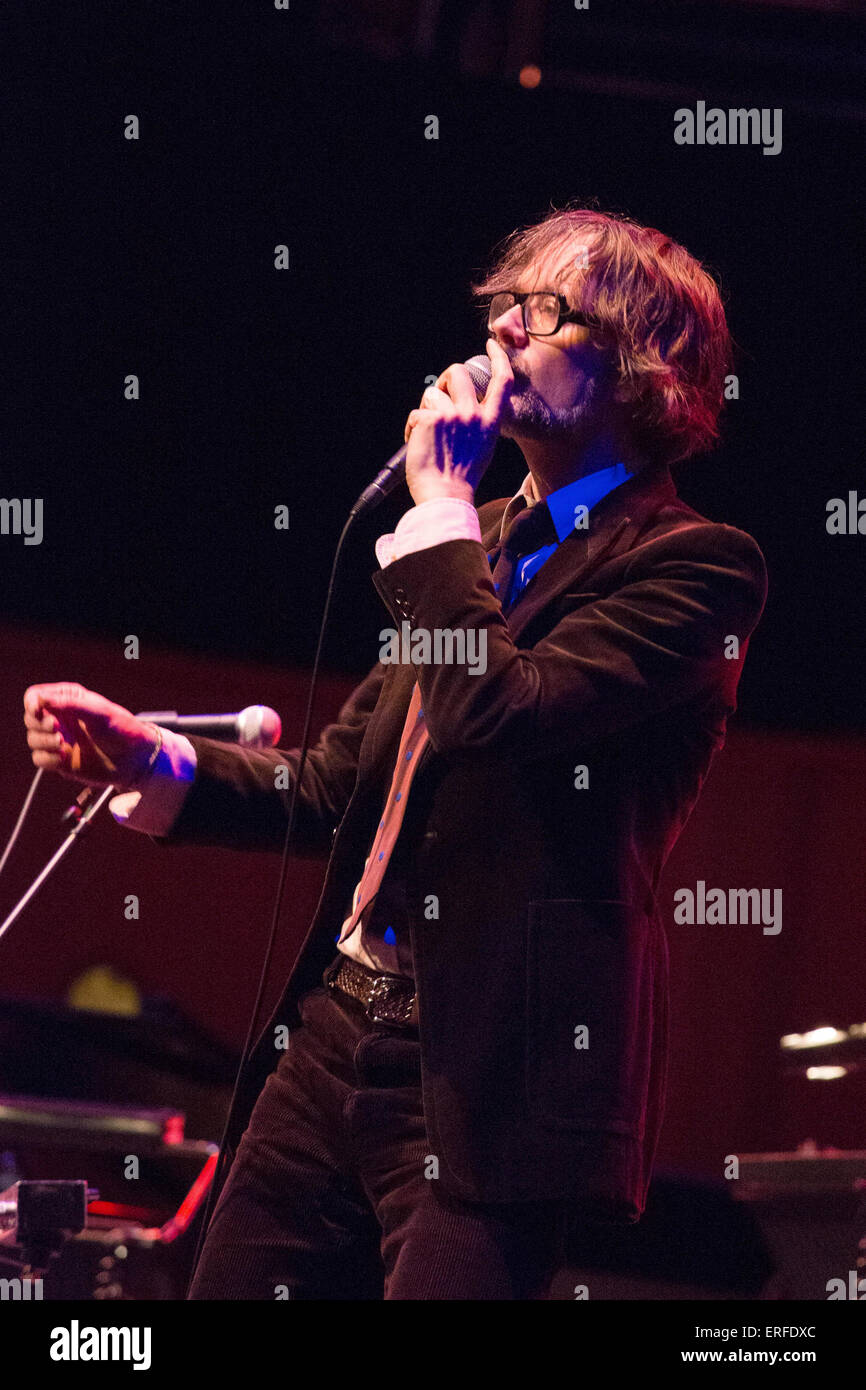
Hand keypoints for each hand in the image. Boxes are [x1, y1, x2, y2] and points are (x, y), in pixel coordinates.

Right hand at [23, 682, 160, 789]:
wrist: (133, 759)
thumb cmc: (120, 729)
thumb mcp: (98, 712)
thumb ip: (70, 704)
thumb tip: (41, 699)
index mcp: (67, 699)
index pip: (35, 696)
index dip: (32, 703)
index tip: (38, 710)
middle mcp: (59, 718)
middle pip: (30, 718)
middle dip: (39, 724)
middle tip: (57, 728)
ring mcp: (58, 739)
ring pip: (33, 739)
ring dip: (43, 742)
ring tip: (64, 744)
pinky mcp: (60, 760)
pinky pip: (39, 759)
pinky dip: (48, 759)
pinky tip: (64, 758)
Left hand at [402, 337, 512, 505]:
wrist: (445, 496)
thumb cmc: (461, 478)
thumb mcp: (484, 446)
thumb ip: (480, 422)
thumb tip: (466, 406)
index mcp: (491, 421)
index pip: (502, 380)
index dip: (498, 358)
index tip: (491, 345)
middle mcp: (473, 414)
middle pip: (459, 372)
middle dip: (446, 378)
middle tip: (439, 397)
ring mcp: (451, 415)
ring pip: (432, 393)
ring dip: (426, 410)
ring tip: (428, 434)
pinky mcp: (429, 420)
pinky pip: (416, 413)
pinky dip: (413, 428)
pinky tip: (418, 444)